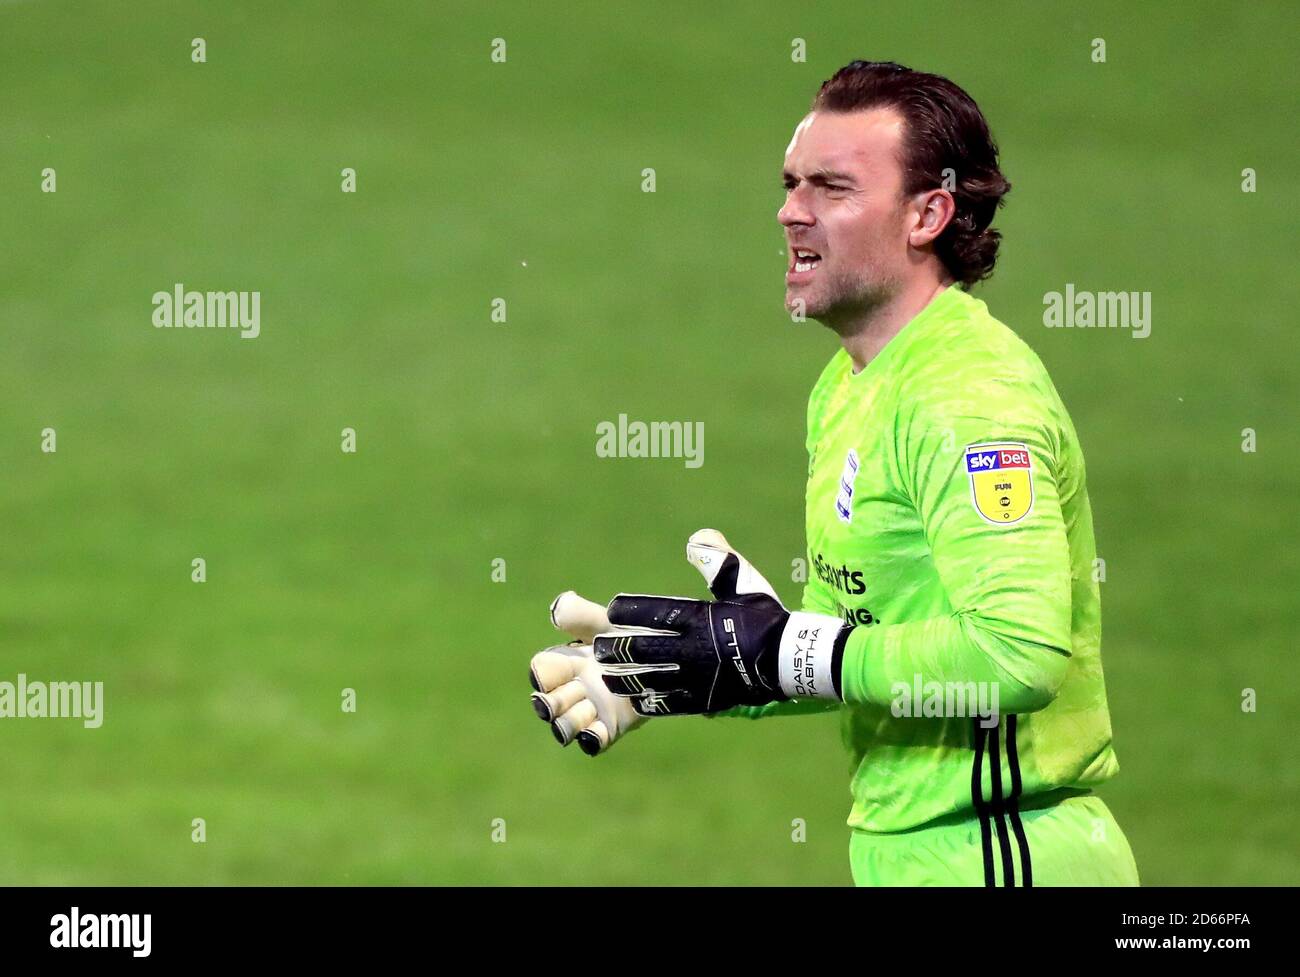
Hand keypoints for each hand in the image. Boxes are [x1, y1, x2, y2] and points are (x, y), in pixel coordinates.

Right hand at [529, 591, 646, 755]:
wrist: (673, 654)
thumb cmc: (636, 634)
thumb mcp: (608, 622)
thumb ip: (582, 615)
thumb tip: (557, 610)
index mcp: (569, 662)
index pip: (542, 672)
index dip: (543, 674)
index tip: (550, 670)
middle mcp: (576, 688)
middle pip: (549, 703)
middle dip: (551, 702)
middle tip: (560, 698)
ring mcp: (593, 710)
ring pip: (567, 725)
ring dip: (568, 722)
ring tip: (579, 713)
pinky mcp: (613, 728)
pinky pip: (594, 741)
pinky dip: (590, 740)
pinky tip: (593, 733)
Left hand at [593, 529, 850, 714]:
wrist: (791, 657)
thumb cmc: (763, 615)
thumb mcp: (742, 581)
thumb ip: (717, 560)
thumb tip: (695, 539)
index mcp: (700, 617)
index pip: (656, 612)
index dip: (630, 611)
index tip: (612, 609)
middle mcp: (694, 648)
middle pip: (646, 649)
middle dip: (618, 649)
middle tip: (598, 649)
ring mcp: (699, 676)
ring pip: (653, 679)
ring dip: (627, 678)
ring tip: (608, 677)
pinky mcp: (707, 698)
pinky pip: (674, 704)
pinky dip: (653, 702)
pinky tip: (637, 700)